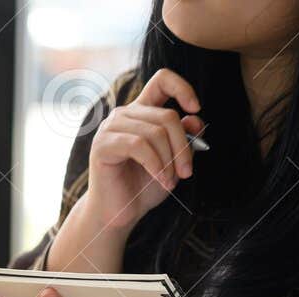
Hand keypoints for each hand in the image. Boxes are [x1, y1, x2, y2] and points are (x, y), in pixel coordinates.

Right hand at [83, 69, 203, 232]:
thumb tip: (195, 119)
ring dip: (169, 160)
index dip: (183, 88)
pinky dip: (156, 164)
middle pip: (167, 116)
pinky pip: (139, 145)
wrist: (118, 214)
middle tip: (187, 172)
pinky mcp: (103, 145)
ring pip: (155, 132)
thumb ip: (185, 137)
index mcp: (141, 112)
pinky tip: (160, 179)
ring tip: (170, 181)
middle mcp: (124, 114)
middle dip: (183, 146)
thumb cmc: (143, 187)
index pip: (162, 80)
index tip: (195, 109)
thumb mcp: (173, 160)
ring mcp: (111, 128)